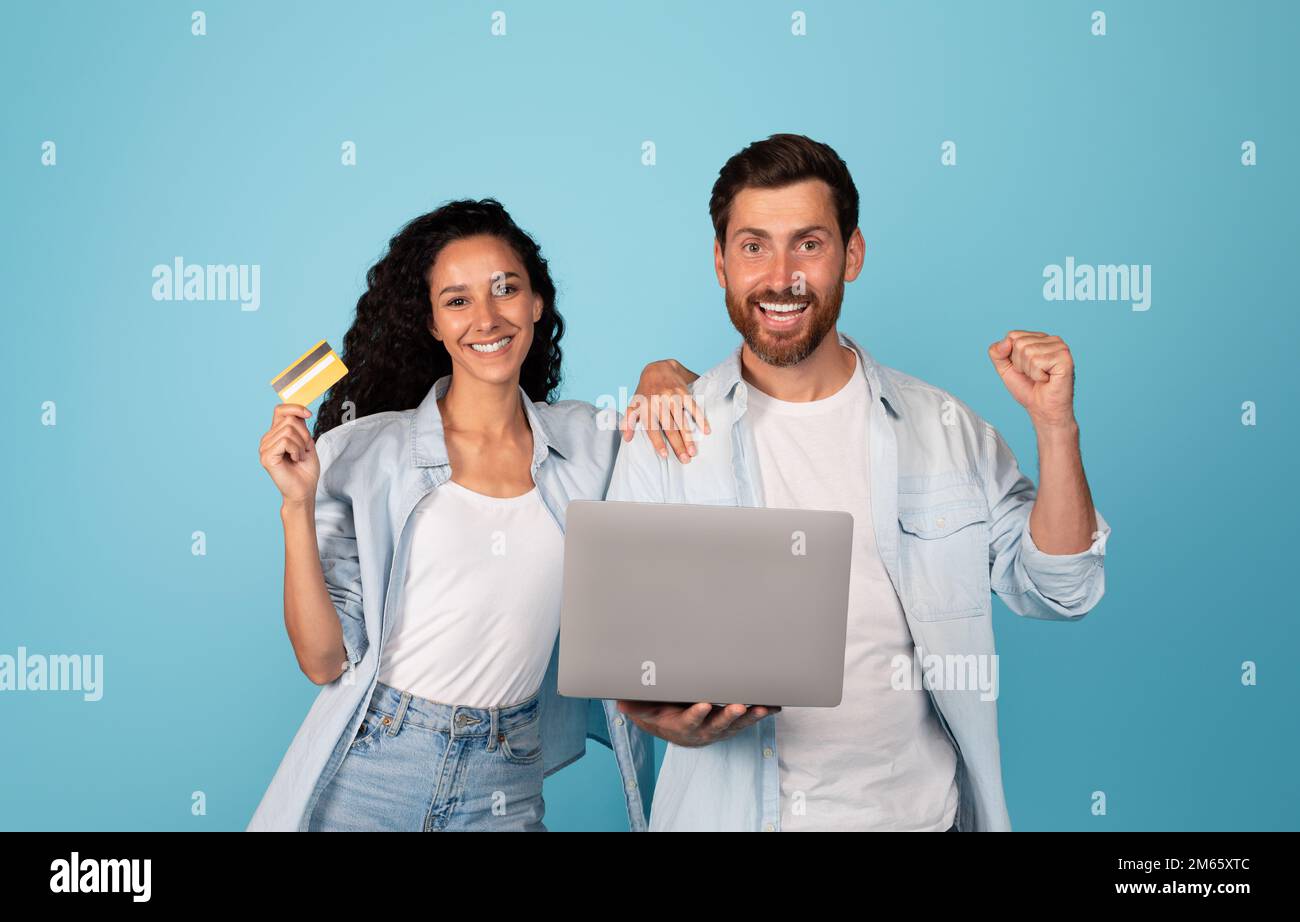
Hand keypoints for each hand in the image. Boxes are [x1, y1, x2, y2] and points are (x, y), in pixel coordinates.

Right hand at [259, 404, 319, 504]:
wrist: (304, 490)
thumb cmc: (305, 470)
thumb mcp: (306, 442)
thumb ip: (300, 427)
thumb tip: (299, 412)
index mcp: (276, 434)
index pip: (280, 410)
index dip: (295, 408)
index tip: (309, 414)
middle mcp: (267, 439)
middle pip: (289, 420)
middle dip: (304, 434)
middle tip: (304, 450)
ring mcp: (265, 448)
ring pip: (288, 430)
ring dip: (301, 444)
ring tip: (299, 457)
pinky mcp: (266, 456)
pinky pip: (285, 441)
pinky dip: (296, 449)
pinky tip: (295, 459)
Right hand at [616, 700, 777, 746]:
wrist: (677, 729)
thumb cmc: (663, 713)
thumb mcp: (647, 710)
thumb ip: (636, 705)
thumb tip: (620, 701)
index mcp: (683, 725)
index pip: (690, 720)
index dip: (696, 714)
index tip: (703, 705)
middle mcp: (704, 729)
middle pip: (718, 724)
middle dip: (729, 715)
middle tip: (738, 706)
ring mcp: (721, 728)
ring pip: (738, 723)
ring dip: (751, 715)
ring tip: (763, 707)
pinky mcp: (734, 724)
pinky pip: (750, 719)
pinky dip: (763, 712)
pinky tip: (775, 704)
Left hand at [620, 358, 709, 463]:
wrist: (657, 368)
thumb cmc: (644, 391)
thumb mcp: (633, 404)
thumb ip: (628, 421)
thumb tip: (626, 439)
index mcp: (646, 408)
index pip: (652, 428)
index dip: (658, 442)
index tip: (665, 455)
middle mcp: (659, 402)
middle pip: (670, 428)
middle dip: (678, 445)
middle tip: (685, 460)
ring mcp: (673, 397)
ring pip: (682, 420)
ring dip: (689, 437)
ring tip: (694, 452)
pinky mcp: (684, 392)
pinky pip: (694, 407)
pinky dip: (701, 419)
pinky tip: (707, 430)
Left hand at [987, 331, 1076, 430]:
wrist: (1042, 409)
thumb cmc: (1028, 388)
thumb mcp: (1005, 368)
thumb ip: (997, 352)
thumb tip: (1006, 341)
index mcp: (1039, 338)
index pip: (1012, 335)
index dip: (1011, 356)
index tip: (1024, 368)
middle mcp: (1052, 339)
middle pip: (1019, 343)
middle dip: (1020, 364)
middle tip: (1033, 375)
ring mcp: (1060, 347)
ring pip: (1027, 351)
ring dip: (1029, 371)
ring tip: (1041, 377)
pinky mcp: (1065, 358)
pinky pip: (1037, 361)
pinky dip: (1037, 375)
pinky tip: (1048, 379)